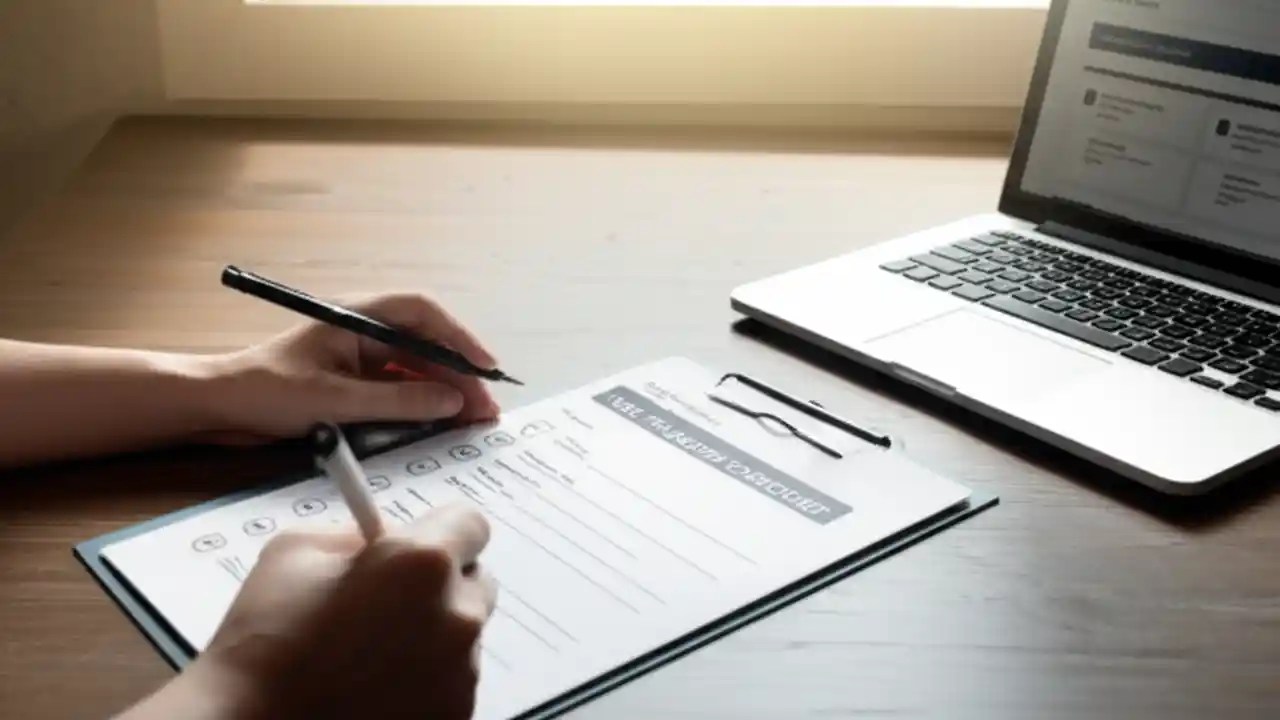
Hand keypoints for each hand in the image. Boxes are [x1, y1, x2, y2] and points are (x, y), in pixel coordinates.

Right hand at [119, 504, 496, 719]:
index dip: (442, 530)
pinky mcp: (456, 715)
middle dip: (441, 584)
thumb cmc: (265, 641)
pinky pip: (453, 681)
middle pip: (476, 582)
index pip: (472, 524)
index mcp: (423, 563)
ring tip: (370, 654)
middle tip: (390, 600)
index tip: (419, 542)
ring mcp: (462, 674)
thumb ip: (356, 533)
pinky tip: (376, 687)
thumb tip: (386, 537)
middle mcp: (458, 617)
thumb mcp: (295, 552)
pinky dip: (426, 680)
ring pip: (463, 637)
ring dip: (433, 635)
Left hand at [206, 293, 500, 441]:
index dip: (459, 338)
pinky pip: (400, 389)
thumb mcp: (335, 400)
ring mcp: (361, 357)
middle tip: (486, 407)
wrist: (219, 406)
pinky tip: (443, 423)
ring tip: (474, 419)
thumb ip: (397, 401)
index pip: (422, 313)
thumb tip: (452, 401)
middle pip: (426, 344)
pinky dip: (423, 405)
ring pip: (417, 369)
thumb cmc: (267, 391)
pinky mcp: (356, 382)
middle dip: (459, 374)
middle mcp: (365, 331)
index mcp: (358, 316)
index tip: (484, 368)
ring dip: (445, 392)